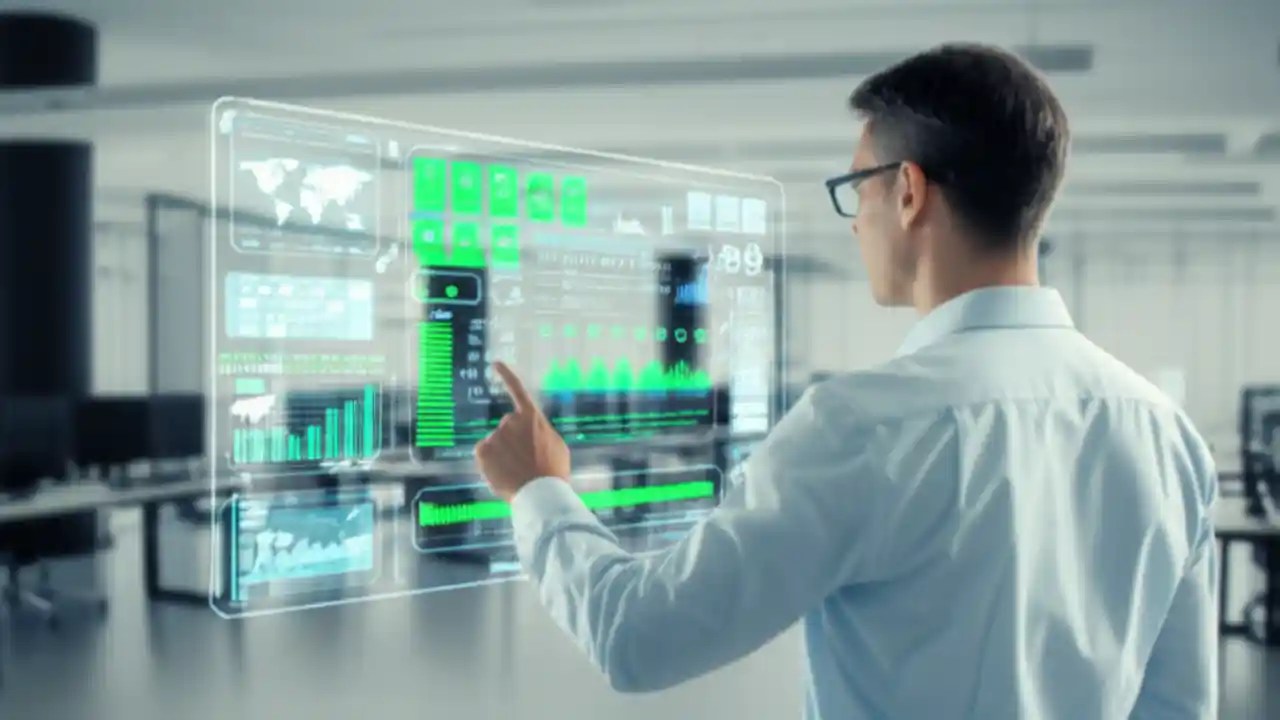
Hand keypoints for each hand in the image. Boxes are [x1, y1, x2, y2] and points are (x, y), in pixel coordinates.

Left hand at [475, 361, 570, 501]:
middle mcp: (511, 421)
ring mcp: (495, 435)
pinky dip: (491, 464)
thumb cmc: (553, 472)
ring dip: (503, 455)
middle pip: (507, 428)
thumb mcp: (556, 446)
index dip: (506, 376)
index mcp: (532, 418)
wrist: (541, 492)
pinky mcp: (483, 450)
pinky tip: (504, 474)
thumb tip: (533, 434)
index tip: (495, 363)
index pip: (517, 391)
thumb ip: (541, 433)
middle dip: (512, 441)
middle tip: (525, 462)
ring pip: (496, 444)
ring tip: (517, 472)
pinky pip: (485, 456)